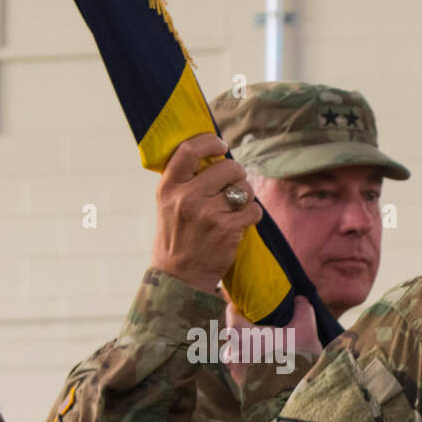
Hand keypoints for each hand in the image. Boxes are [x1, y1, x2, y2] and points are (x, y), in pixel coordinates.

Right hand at [151, 133, 261, 293]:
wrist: (178, 279)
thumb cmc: (176, 239)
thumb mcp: (167, 205)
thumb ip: (185, 180)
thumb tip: (214, 154)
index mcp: (168, 188)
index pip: (189, 150)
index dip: (210, 142)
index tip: (221, 146)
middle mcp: (187, 198)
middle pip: (228, 167)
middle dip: (237, 174)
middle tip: (233, 186)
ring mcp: (208, 214)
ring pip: (245, 188)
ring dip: (246, 197)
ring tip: (234, 209)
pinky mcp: (227, 230)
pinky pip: (254, 210)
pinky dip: (252, 215)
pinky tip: (240, 224)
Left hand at [223, 295, 321, 386]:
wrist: (292, 398)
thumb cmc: (295, 360)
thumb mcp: (305, 328)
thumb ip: (301, 307)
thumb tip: (298, 299)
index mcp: (238, 332)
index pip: (232, 310)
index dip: (245, 306)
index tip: (256, 306)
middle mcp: (230, 350)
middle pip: (236, 331)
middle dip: (249, 328)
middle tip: (268, 327)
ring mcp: (234, 369)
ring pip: (239, 350)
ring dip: (251, 347)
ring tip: (271, 348)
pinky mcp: (241, 384)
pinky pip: (244, 367)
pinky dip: (254, 363)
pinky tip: (271, 364)